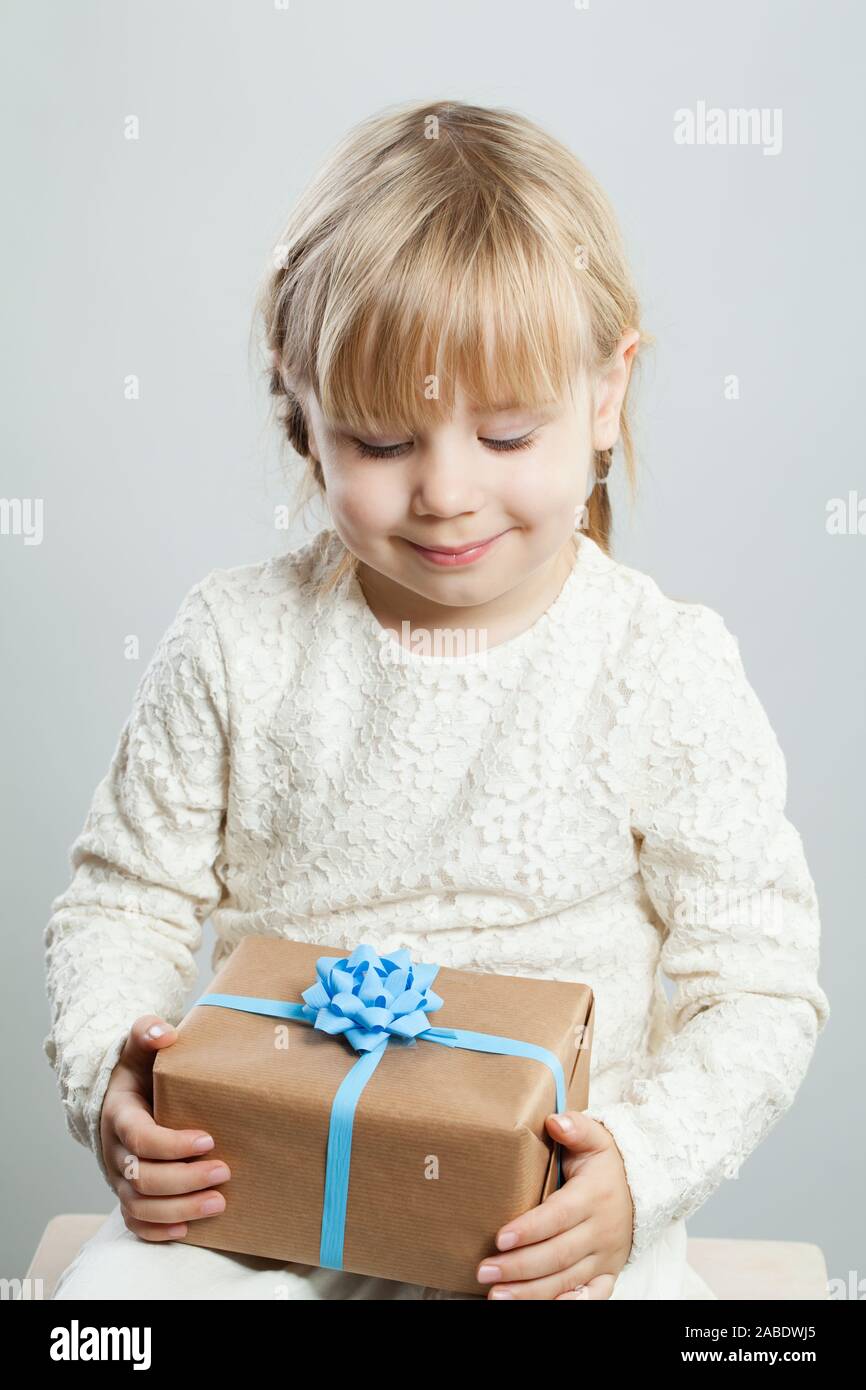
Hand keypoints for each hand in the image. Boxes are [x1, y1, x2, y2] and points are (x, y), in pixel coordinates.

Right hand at [99, 1014, 231, 1241]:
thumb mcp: (140, 1045)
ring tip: (219, 1203)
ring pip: (139, 1206)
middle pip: (142, 1178)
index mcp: (119, 1115)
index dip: (172, 1144)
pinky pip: (134, 1223)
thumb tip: (165, 1034)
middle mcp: (115, 1151)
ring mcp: (118, 1177)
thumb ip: (147, 1031)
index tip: (208, 1138)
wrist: (123, 1093)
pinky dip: (157, 1232)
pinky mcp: (127, 1194)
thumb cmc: (140, 1069)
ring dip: (178, 1210)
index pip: (141, 1138)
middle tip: (224, 1171)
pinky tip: (188, 1230)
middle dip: (184, 1180)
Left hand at [475, 1111, 633, 1299]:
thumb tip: (554, 1121)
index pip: (558, 1217)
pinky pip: (593, 1297)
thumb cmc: (608, 1164)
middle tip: (484, 1272)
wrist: (645, 1189)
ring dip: (532, 1293)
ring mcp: (606, 1257)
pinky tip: (539, 1309)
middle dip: (519, 1267)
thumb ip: (576, 1128)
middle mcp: (601, 1231)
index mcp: (593, 1196)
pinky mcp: (608, 1273)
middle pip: (558, 1255)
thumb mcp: (597, 1138)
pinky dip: (570, 1305)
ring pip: (568, 1281)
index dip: (529, 1229)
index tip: (500, 1238)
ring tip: (496, 1296)